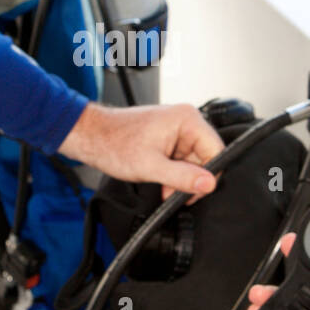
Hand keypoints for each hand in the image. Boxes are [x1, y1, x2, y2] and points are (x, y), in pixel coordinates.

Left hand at [57, 101, 223, 200]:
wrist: (92, 137)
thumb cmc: (114, 143)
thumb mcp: (150, 167)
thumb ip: (182, 177)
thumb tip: (209, 183)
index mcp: (187, 119)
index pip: (217, 150)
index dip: (208, 175)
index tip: (191, 190)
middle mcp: (186, 120)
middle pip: (206, 158)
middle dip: (189, 179)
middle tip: (169, 190)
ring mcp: (178, 129)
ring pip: (194, 162)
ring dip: (179, 178)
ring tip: (160, 183)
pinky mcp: (170, 137)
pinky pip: (182, 160)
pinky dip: (173, 173)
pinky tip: (159, 177)